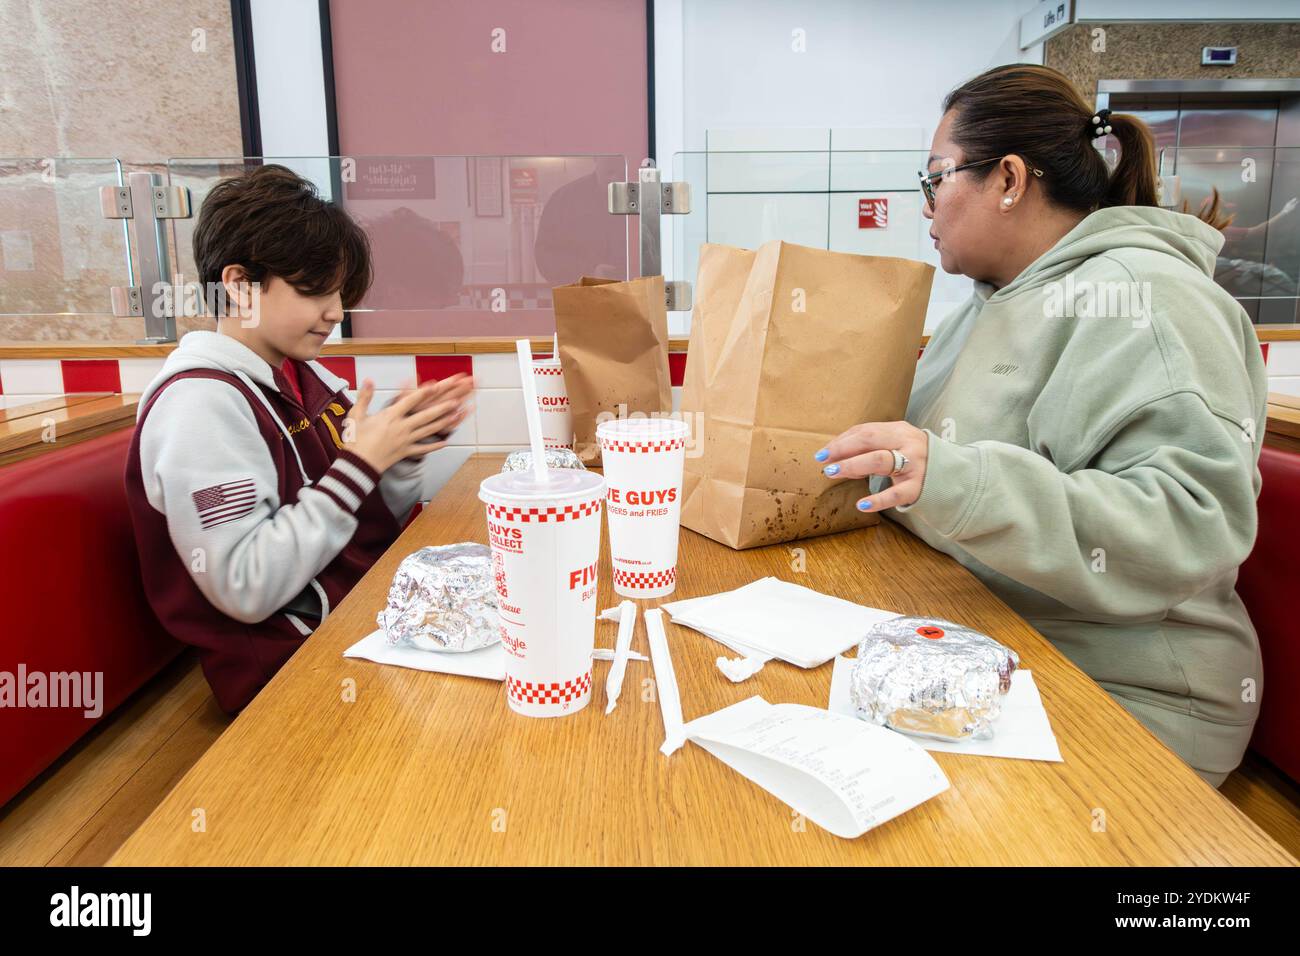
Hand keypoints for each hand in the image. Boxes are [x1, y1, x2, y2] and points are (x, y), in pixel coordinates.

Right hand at [343, 376, 473, 471]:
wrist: (357, 466)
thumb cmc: (355, 440)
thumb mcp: (355, 416)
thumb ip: (365, 397)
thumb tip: (369, 380)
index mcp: (389, 417)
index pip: (409, 401)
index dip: (423, 393)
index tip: (436, 385)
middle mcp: (401, 428)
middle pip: (425, 416)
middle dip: (441, 407)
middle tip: (455, 400)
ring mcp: (405, 441)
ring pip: (428, 430)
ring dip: (442, 422)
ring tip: (455, 416)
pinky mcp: (405, 453)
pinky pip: (423, 449)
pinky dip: (434, 446)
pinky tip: (445, 442)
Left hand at [814, 421, 928, 511]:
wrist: (951, 476)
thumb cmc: (913, 459)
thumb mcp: (895, 445)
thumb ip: (870, 448)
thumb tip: (836, 457)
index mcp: (899, 430)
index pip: (865, 430)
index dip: (842, 440)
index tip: (823, 451)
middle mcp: (907, 444)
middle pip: (869, 440)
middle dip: (842, 449)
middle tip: (823, 460)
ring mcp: (914, 465)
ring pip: (880, 461)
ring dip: (852, 466)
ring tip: (833, 472)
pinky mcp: (918, 488)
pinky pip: (895, 494)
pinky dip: (877, 499)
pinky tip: (861, 504)